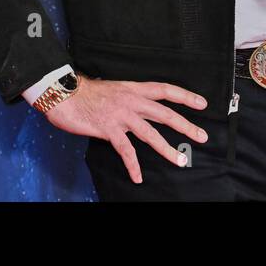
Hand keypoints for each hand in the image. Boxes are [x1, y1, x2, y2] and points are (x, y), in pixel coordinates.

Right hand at [41, 75, 208, 183]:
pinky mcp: (109, 129)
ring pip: (150, 133)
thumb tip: (140, 110)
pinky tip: (138, 177)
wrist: (64, 93)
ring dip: (167, 149)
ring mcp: (121, 115)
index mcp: (133, 89)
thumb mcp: (113, 90)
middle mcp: (131, 101)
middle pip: (165, 113)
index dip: (184, 96)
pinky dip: (133, 165)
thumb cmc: (85, 93)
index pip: (164, 90)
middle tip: (202, 136)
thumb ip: (128, 100)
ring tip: (180, 160)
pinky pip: (125, 150)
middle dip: (185, 126)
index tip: (202, 103)